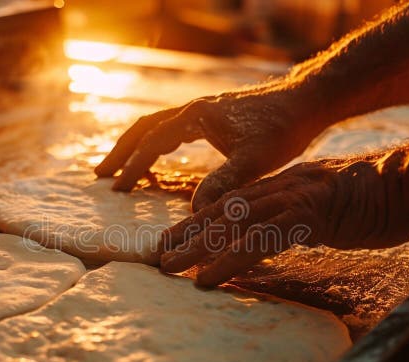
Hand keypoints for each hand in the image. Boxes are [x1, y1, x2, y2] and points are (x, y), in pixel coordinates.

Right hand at [95, 85, 331, 210]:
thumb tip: (195, 213)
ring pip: (158, 126)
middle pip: (145, 128)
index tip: (116, 189)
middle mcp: (194, 109)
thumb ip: (224, 185)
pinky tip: (161, 158)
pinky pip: (175, 129)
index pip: (152, 141)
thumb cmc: (283, 129)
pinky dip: (159, 144)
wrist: (307, 101)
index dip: (133, 166)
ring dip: (137, 146)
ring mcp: (204, 111)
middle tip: (101, 175)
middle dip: (122, 152)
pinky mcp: (215, 117)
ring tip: (122, 167)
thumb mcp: (253, 161)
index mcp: (195, 116)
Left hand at [157, 149, 408, 285]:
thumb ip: (307, 215)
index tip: (178, 237)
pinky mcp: (310, 217)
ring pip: (234, 225)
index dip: (204, 220)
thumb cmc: (382, 197)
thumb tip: (289, 231)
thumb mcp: (334, 205)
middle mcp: (284, 188)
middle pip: (226, 211)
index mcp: (288, 184)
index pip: (236, 202)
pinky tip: (207, 278)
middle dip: (189, 232)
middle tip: (158, 252)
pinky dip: (230, 262)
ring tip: (168, 267)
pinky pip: (261, 243)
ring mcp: (296, 199)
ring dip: (197, 248)